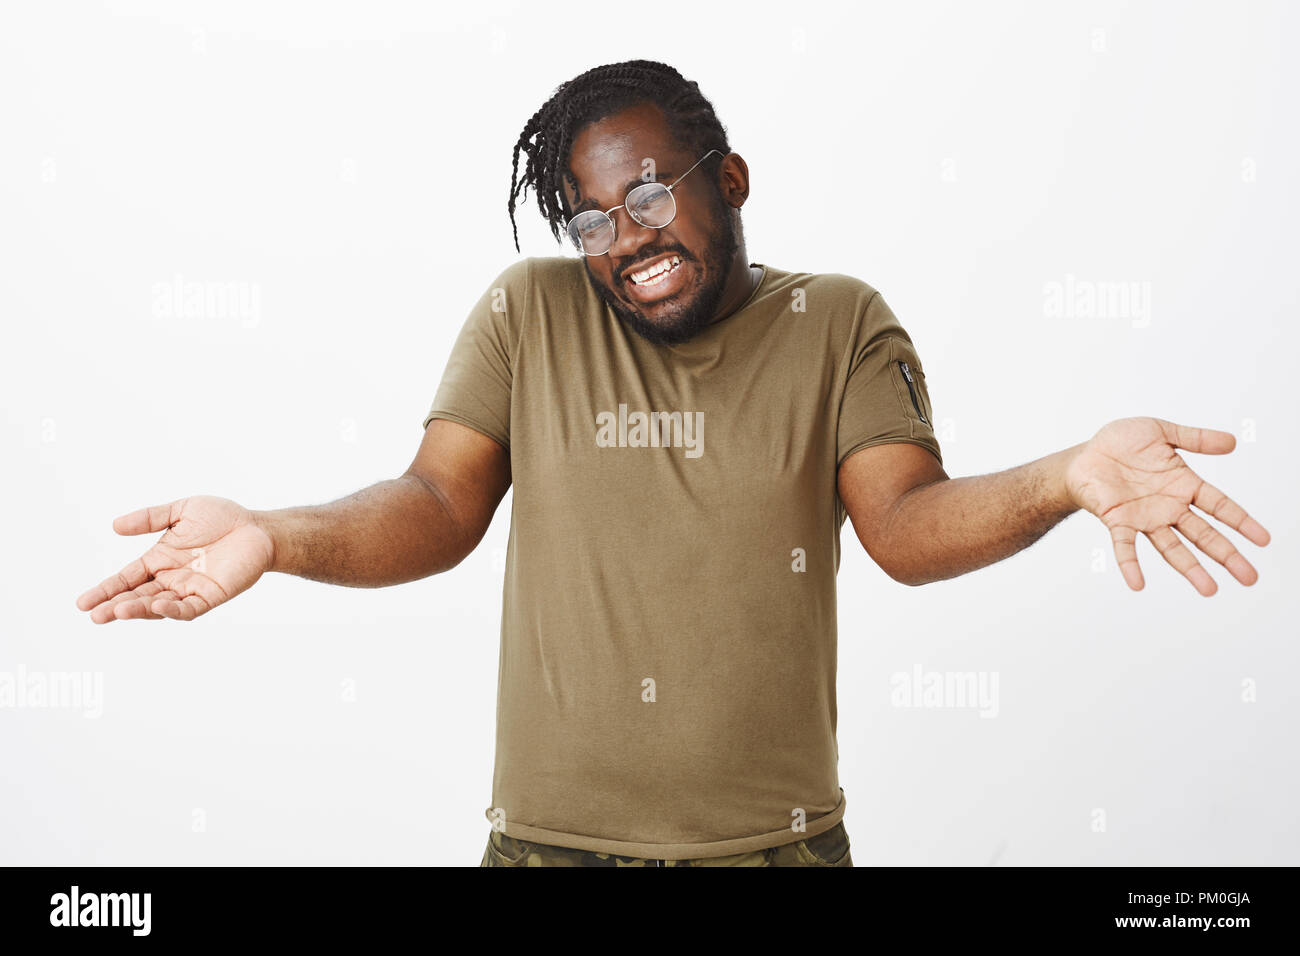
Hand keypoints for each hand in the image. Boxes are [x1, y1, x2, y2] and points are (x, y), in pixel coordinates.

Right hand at [76, 496, 274, 621]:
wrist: (258, 528)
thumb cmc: (223, 518)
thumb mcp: (181, 511)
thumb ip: (150, 518)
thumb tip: (114, 525)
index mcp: (160, 560)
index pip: (127, 579)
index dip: (106, 590)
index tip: (82, 602)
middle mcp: (171, 578)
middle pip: (138, 596)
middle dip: (116, 606)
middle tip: (94, 615)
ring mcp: (190, 589)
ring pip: (158, 605)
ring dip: (139, 610)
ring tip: (118, 612)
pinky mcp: (211, 596)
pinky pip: (189, 608)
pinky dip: (172, 610)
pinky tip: (158, 607)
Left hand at [1064, 417, 1269, 594]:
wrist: (1084, 453)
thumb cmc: (1120, 443)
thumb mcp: (1161, 431)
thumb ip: (1195, 438)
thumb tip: (1233, 441)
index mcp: (1183, 485)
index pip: (1220, 506)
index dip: (1241, 521)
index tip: (1263, 539)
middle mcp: (1168, 507)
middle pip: (1204, 535)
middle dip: (1227, 555)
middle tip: (1249, 577)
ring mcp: (1144, 518)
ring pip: (1172, 548)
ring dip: (1190, 569)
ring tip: (1210, 589)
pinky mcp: (1117, 522)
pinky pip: (1125, 546)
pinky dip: (1130, 565)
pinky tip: (1137, 584)